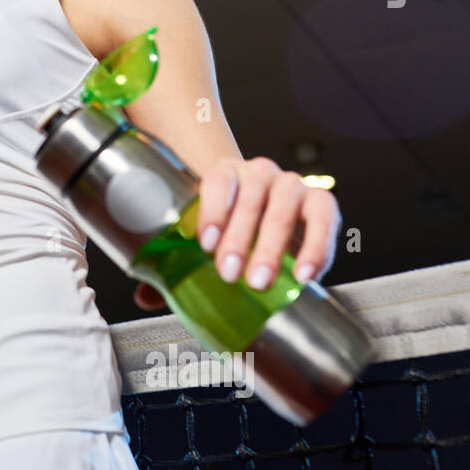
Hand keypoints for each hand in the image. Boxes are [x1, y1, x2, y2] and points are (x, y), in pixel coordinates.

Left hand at [133, 156, 340, 309]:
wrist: (267, 219)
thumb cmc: (230, 229)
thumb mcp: (206, 240)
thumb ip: (177, 264)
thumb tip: (146, 297)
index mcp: (226, 172)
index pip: (218, 181)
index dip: (212, 210)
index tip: (205, 243)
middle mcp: (260, 172)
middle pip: (250, 197)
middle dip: (239, 237)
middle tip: (229, 272)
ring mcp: (292, 185)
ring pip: (283, 208)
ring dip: (271, 246)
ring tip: (259, 280)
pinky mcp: (321, 202)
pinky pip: (323, 219)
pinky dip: (315, 248)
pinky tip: (303, 275)